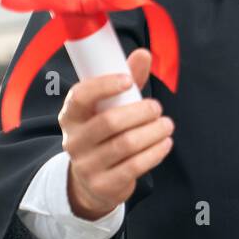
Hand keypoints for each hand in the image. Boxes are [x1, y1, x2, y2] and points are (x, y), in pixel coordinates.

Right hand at [59, 48, 174, 220]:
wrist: (92, 181)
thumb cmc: (106, 134)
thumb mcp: (111, 107)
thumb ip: (127, 81)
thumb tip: (143, 53)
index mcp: (71, 116)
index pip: (80, 96)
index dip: (104, 86)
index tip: (128, 80)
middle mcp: (73, 140)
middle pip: (109, 122)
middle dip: (140, 112)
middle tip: (158, 108)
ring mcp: (86, 165)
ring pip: (124, 145)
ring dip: (152, 132)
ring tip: (167, 125)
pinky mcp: (104, 185)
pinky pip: (134, 167)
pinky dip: (154, 153)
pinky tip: (165, 143)